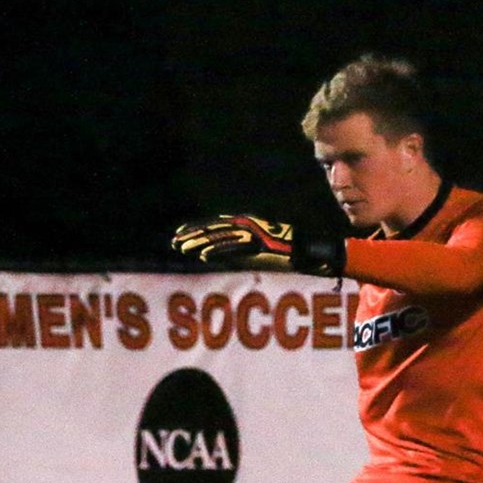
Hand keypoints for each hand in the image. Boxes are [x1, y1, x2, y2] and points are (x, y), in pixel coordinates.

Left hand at [170, 215, 344, 276]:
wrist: (308, 250)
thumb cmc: (287, 253)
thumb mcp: (259, 249)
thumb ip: (241, 250)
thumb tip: (221, 257)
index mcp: (247, 225)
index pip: (216, 225)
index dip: (197, 229)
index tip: (180, 234)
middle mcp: (247, 226)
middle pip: (213, 229)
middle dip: (192, 234)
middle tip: (174, 241)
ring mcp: (251, 234)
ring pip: (219, 237)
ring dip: (199, 242)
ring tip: (181, 247)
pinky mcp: (256, 244)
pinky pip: (232, 248)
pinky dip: (216, 251)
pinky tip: (201, 256)